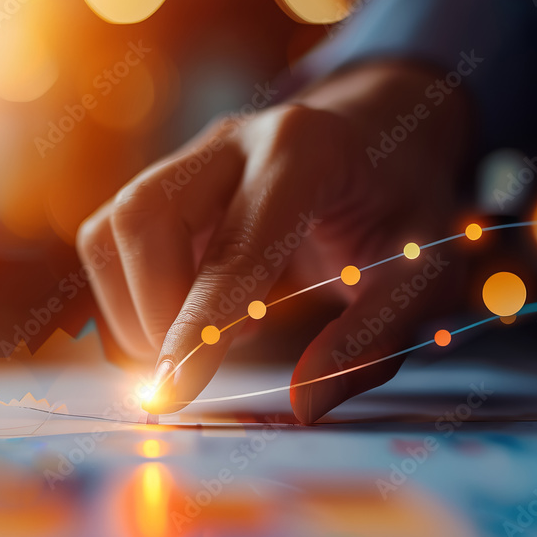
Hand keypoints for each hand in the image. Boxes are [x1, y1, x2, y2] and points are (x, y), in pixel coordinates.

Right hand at [77, 60, 471, 422]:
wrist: (385, 132)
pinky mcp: (169, 179)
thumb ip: (371, 336)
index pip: (237, 246)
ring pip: (112, 227)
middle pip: (143, 217)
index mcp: (306, 151)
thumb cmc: (404, 205)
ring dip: (130, 305)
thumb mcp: (424, 271)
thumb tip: (305, 404)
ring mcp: (193, 154)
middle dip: (152, 310)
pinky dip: (128, 295)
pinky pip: (112, 239)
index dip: (199, 323)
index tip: (173, 391)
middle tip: (191, 370)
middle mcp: (234, 141)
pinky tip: (186, 317)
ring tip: (193, 344)